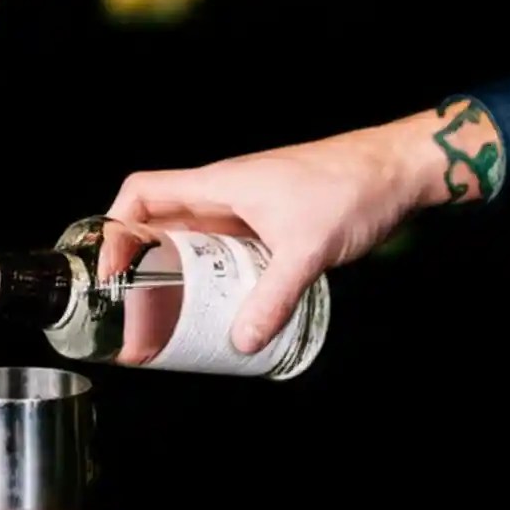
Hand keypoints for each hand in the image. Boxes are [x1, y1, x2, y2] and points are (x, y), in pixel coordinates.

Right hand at [104, 102, 501, 354]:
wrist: (399, 169)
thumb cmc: (352, 189)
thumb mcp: (308, 250)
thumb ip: (273, 298)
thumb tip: (242, 341)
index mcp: (218, 186)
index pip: (142, 193)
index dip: (115, 227)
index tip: (109, 268)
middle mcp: (223, 195)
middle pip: (158, 223)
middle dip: (138, 264)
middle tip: (132, 309)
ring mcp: (244, 209)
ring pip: (189, 239)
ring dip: (173, 273)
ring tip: (165, 317)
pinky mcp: (266, 223)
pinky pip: (221, 249)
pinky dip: (209, 275)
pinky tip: (218, 306)